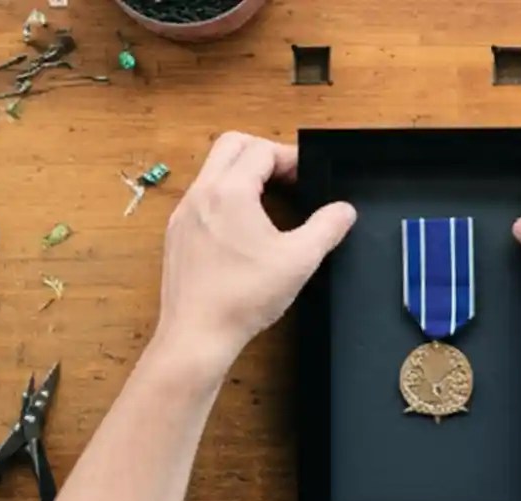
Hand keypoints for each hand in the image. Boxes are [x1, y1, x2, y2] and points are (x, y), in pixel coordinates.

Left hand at [151, 132, 355, 375]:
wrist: (197, 335)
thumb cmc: (244, 297)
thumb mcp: (299, 260)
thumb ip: (327, 228)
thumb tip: (344, 211)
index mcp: (229, 192)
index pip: (260, 150)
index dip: (289, 157)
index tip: (307, 177)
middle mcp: (200, 194)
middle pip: (230, 146)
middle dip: (262, 154)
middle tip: (287, 178)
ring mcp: (183, 214)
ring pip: (212, 171)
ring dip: (242, 175)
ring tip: (269, 201)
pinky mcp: (176, 235)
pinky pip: (201, 198)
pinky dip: (224, 197)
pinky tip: (243, 229)